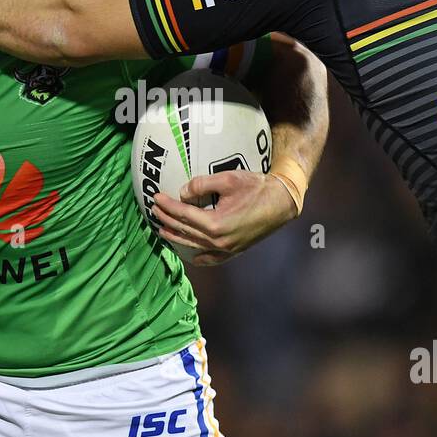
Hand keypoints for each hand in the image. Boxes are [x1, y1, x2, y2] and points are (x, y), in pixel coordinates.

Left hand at [151, 171, 297, 265]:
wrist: (282, 202)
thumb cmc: (256, 187)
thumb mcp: (227, 179)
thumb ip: (202, 184)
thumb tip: (183, 193)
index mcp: (215, 223)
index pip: (183, 214)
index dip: (167, 206)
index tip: (155, 197)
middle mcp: (219, 240)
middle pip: (185, 230)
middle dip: (167, 220)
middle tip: (154, 210)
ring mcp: (227, 248)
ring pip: (195, 245)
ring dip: (176, 237)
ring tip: (162, 230)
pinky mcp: (235, 250)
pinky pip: (213, 258)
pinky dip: (200, 257)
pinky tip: (191, 256)